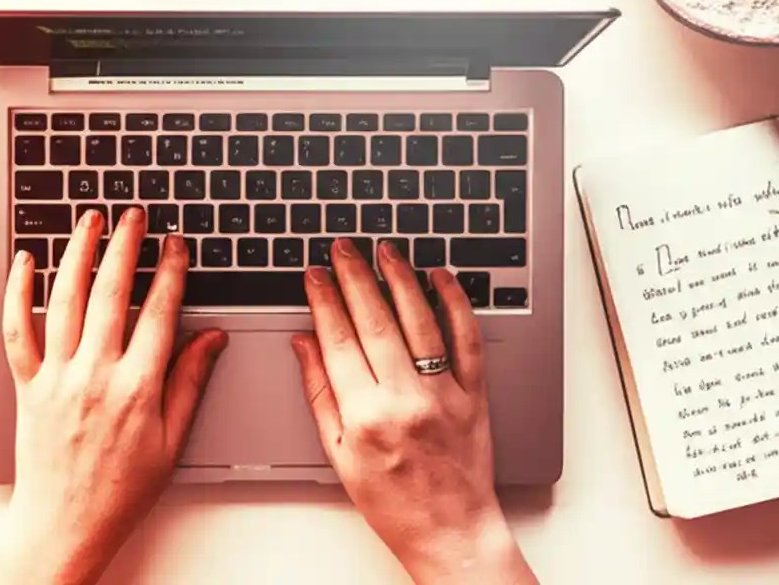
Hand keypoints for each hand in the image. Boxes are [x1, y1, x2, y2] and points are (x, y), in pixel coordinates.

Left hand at [0, 208, 227, 584]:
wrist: (64, 525)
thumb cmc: (119, 491)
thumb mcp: (172, 441)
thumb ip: (190, 382)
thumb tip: (211, 338)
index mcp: (136, 389)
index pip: (158, 312)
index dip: (171, 271)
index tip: (176, 244)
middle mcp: (93, 376)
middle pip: (110, 293)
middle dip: (125, 246)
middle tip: (134, 216)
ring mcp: (55, 378)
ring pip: (63, 300)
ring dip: (77, 253)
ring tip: (89, 221)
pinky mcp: (25, 385)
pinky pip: (16, 330)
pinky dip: (17, 292)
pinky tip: (25, 261)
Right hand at [292, 239, 536, 584]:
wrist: (449, 531)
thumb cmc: (392, 502)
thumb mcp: (339, 454)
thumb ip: (320, 394)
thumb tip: (304, 343)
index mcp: (364, 416)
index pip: (337, 340)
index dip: (323, 300)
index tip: (314, 274)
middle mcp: (404, 400)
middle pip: (374, 321)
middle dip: (354, 276)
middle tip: (343, 248)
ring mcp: (442, 394)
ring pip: (419, 321)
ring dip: (399, 279)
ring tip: (384, 251)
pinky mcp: (474, 394)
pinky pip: (466, 339)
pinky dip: (455, 303)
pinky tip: (442, 277)